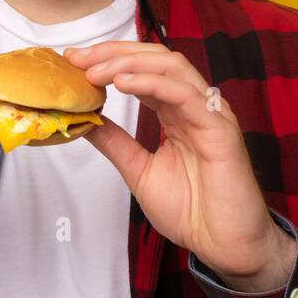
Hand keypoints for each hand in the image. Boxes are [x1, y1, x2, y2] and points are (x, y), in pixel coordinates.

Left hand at [64, 42, 295, 290]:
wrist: (224, 245)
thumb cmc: (192, 211)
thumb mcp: (139, 171)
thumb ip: (116, 143)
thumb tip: (87, 119)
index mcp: (177, 113)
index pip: (144, 70)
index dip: (109, 60)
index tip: (73, 62)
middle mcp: (194, 105)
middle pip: (156, 58)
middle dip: (114, 53)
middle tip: (78, 59)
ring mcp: (209, 113)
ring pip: (172, 66)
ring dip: (129, 62)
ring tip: (95, 71)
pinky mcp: (220, 128)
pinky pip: (185, 94)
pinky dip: (152, 83)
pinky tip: (123, 83)